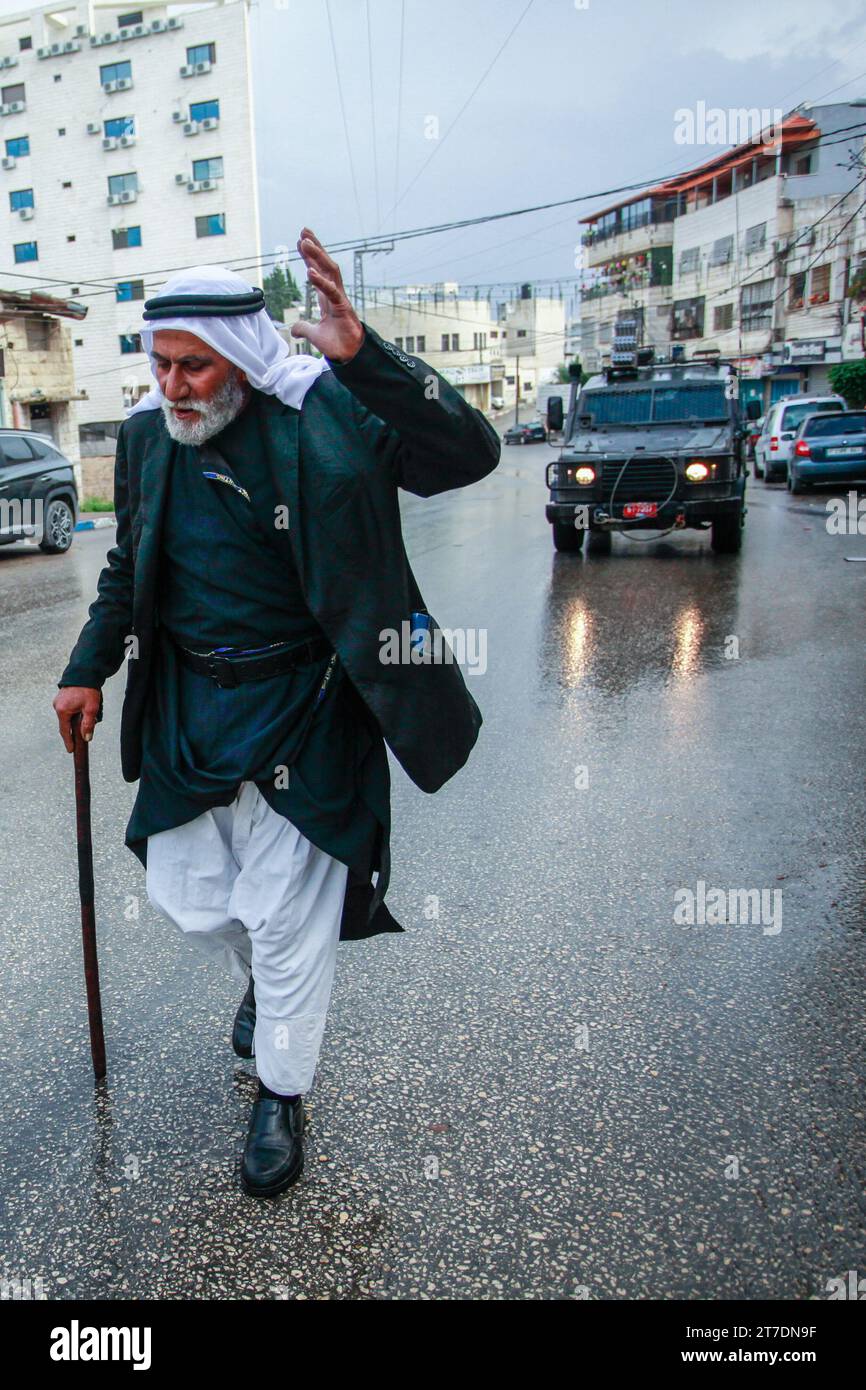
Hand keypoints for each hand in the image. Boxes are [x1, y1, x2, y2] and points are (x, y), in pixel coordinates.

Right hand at [54, 687, 100, 751]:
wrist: (85, 672)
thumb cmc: (88, 689)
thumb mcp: (91, 709)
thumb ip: (88, 724)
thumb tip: (86, 738)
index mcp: (62, 710)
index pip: (65, 731)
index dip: (68, 742)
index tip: (71, 750)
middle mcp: (58, 706)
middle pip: (66, 724)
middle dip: (75, 730)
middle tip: (83, 737)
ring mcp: (59, 701)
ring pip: (68, 717)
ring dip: (77, 720)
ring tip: (89, 716)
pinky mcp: (62, 697)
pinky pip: (68, 710)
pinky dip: (75, 713)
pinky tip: (84, 710)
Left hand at [291, 228, 364, 363]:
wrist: (348, 356)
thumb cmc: (336, 344)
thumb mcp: (314, 335)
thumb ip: (303, 328)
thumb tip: (292, 329)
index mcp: (327, 297)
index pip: (317, 272)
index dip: (309, 257)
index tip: (301, 242)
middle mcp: (334, 293)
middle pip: (324, 265)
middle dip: (315, 248)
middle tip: (304, 232)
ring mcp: (339, 298)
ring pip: (329, 271)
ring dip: (317, 256)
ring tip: (305, 242)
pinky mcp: (343, 307)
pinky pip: (331, 291)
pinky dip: (320, 281)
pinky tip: (310, 272)